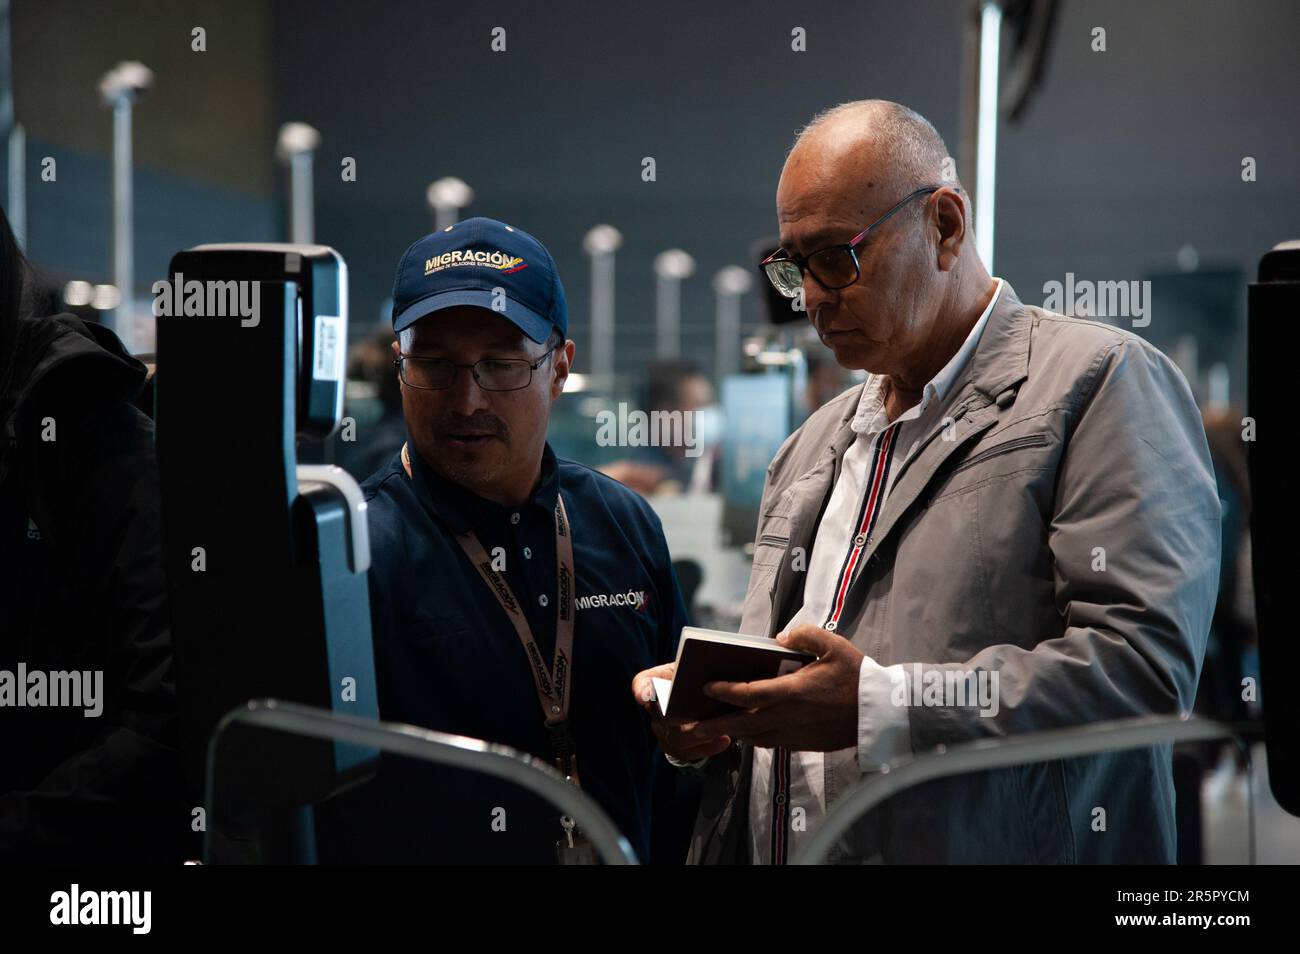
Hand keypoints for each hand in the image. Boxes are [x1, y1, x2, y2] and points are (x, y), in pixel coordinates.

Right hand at [631, 662, 732, 761]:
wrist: (706, 696)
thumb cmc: (698, 677)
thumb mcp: (696, 667)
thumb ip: (696, 666)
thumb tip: (706, 666)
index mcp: (657, 680)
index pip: (642, 682)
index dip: (642, 689)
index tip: (644, 695)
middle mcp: (654, 707)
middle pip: (662, 716)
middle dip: (680, 718)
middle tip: (698, 716)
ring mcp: (662, 729)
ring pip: (675, 739)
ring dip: (700, 736)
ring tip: (721, 729)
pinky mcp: (674, 746)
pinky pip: (686, 753)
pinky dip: (706, 748)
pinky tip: (724, 739)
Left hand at [693, 624, 863, 750]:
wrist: (880, 712)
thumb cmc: (856, 676)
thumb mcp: (833, 645)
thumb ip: (804, 635)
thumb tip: (780, 637)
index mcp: (792, 691)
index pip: (748, 694)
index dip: (724, 691)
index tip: (706, 687)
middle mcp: (787, 716)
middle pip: (742, 724)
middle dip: (713, 725)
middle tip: (689, 727)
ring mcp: (794, 734)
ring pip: (753, 737)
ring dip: (732, 733)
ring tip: (712, 728)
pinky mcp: (802, 744)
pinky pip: (769, 743)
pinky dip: (753, 738)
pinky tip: (746, 731)